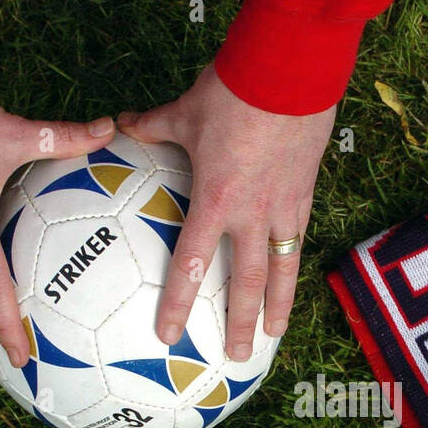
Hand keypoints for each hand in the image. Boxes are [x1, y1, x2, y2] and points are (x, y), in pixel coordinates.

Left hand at [118, 63, 335, 359]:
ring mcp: (284, 207)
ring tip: (273, 336)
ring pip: (281, 270)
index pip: (192, 265)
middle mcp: (252, 214)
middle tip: (235, 356)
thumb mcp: (184, 110)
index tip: (168, 335)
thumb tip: (121, 126)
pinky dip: (294, 265)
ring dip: (277, 307)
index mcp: (215, 200)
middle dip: (238, 324)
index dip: (178, 304)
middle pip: (245, 283)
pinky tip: (292, 280)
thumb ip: (151, 127)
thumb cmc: (233, 90)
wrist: (290, 72)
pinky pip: (298, 239)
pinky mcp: (305, 193)